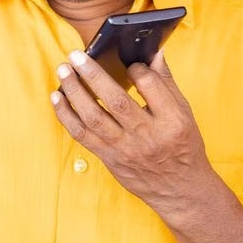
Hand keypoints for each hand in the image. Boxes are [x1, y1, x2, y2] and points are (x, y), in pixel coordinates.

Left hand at [51, 49, 213, 218]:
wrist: (179, 189)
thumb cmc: (182, 146)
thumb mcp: (184, 113)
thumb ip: (166, 82)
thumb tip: (154, 52)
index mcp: (171, 121)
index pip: (150, 86)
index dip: (135, 69)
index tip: (127, 61)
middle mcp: (147, 135)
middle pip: (116, 101)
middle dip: (92, 75)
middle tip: (75, 55)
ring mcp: (125, 149)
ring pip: (93, 118)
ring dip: (74, 92)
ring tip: (63, 72)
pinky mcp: (109, 159)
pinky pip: (82, 136)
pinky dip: (66, 115)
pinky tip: (57, 98)